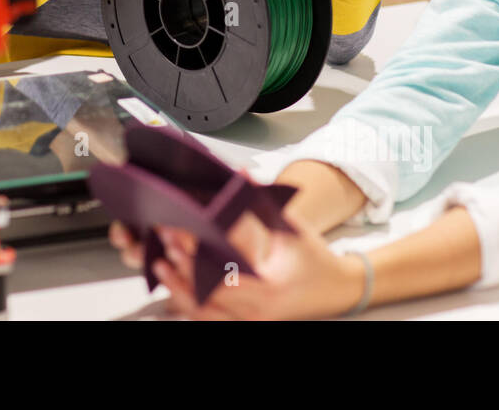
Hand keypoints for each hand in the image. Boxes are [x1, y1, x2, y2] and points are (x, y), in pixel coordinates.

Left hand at [135, 212, 364, 319]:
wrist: (337, 289)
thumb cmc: (316, 258)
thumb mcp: (293, 225)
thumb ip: (262, 201)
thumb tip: (238, 173)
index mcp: (270, 286)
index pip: (222, 271)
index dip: (196, 253)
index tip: (178, 230)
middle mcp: (259, 310)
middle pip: (208, 292)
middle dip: (182, 265)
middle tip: (163, 240)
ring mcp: (252, 322)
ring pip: (205, 312)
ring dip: (180, 287)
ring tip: (161, 263)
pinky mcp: (247, 325)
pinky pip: (211, 320)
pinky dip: (191, 304)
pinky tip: (176, 286)